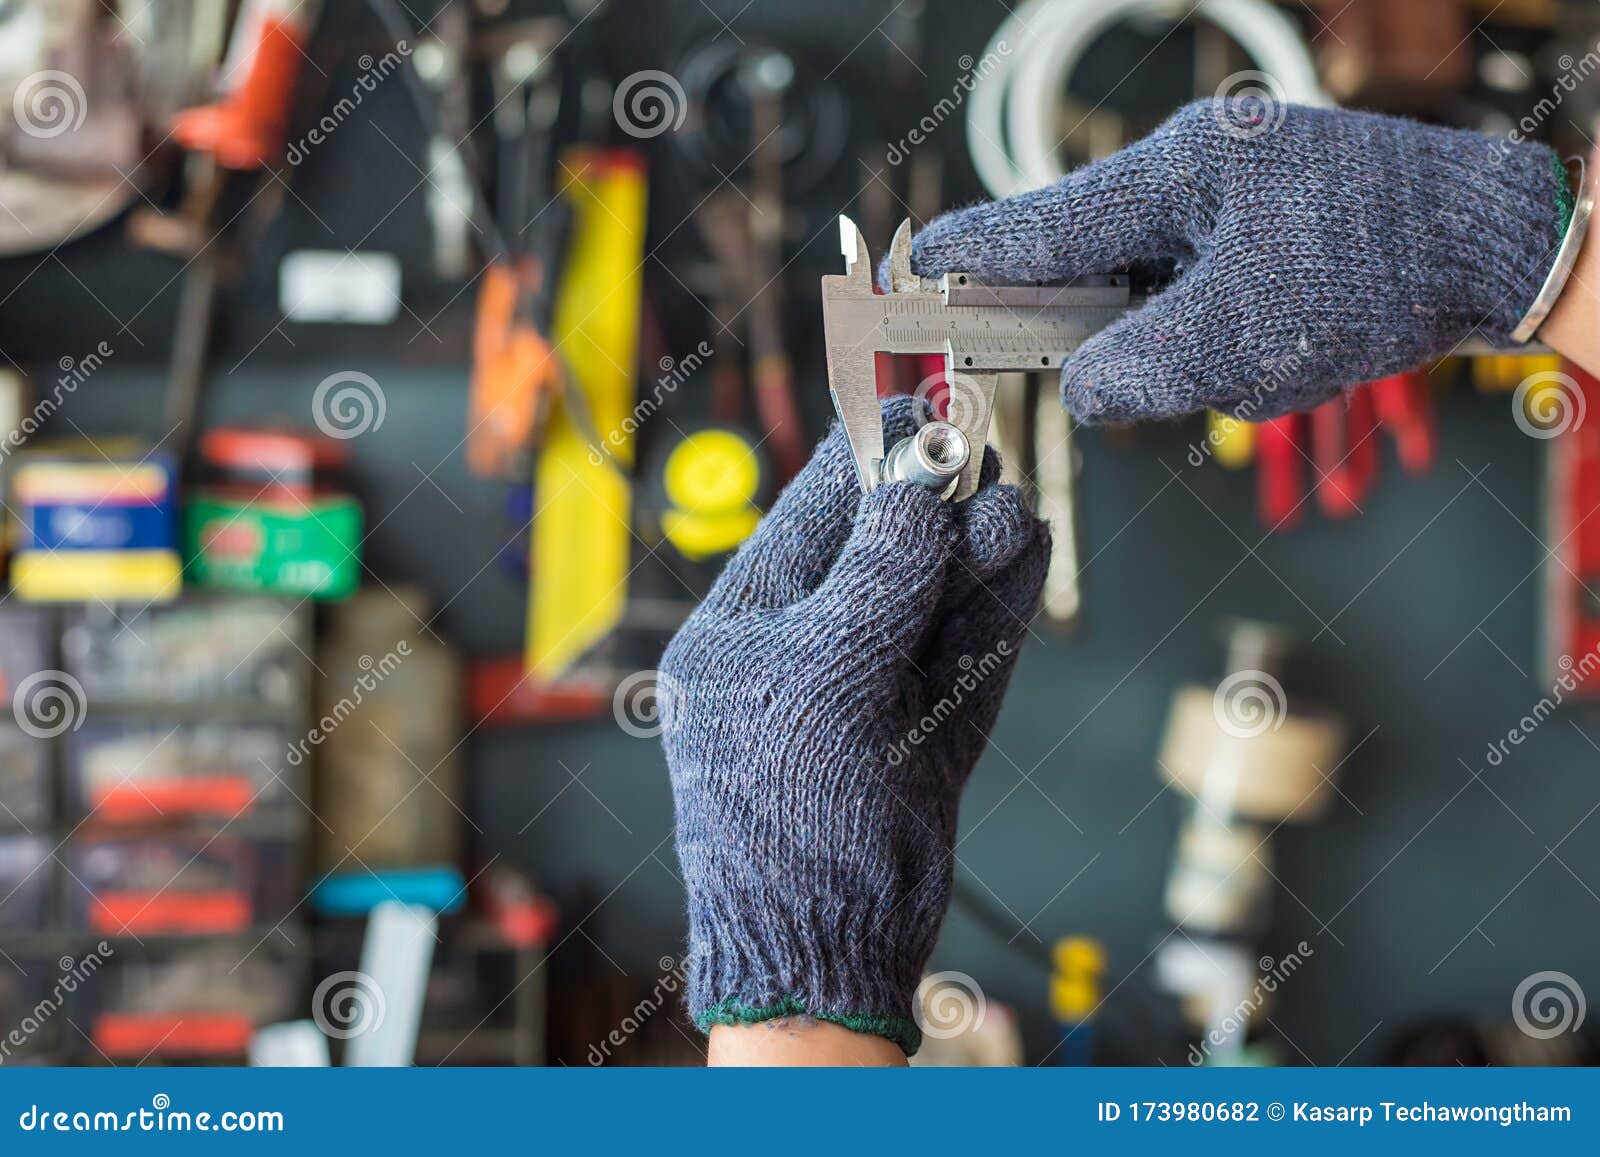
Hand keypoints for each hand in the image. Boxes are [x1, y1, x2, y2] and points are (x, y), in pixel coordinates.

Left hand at [661, 397, 1047, 1056]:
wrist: (829, 949)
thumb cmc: (783, 822)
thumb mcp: (822, 676)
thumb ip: (878, 577)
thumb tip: (918, 491)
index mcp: (746, 628)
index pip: (809, 518)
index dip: (864, 457)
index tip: (911, 399)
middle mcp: (808, 652)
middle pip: (883, 551)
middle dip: (934, 503)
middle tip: (978, 446)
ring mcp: (873, 692)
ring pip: (935, 598)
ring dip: (976, 547)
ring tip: (1009, 503)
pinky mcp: (928, 732)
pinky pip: (972, 652)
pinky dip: (1002, 603)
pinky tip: (1024, 550)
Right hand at [903, 100, 1570, 424]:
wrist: (1499, 248)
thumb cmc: (1378, 274)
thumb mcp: (1235, 343)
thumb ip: (1133, 373)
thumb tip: (1083, 393)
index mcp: (1169, 176)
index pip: (1033, 226)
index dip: (964, 262)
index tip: (909, 277)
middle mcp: (1191, 172)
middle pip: (1079, 254)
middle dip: (1065, 320)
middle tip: (1042, 367)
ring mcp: (1229, 194)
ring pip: (1138, 278)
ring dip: (1148, 336)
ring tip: (1218, 365)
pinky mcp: (1262, 224)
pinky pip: (1190, 283)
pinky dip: (1193, 328)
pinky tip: (1240, 353)